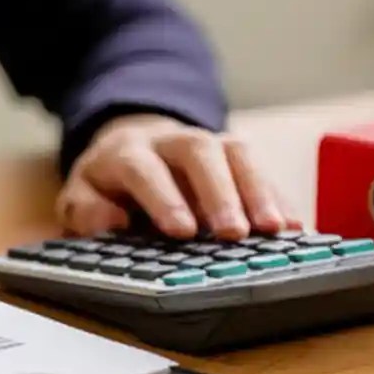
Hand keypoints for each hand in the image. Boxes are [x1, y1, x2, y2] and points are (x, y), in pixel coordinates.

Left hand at [56, 114, 301, 239]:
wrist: (135, 143)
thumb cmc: (108, 182)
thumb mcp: (80, 195)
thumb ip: (85, 210)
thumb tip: (111, 223)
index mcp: (127, 152)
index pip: (144, 169)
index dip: (163, 198)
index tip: (182, 231)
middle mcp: (171, 140)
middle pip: (198, 153)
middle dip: (219, 193)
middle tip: (234, 233)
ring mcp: (210, 142)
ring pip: (236, 154)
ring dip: (258, 191)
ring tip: (275, 229)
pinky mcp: (236, 155)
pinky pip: (262, 169)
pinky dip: (278, 196)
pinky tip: (293, 224)